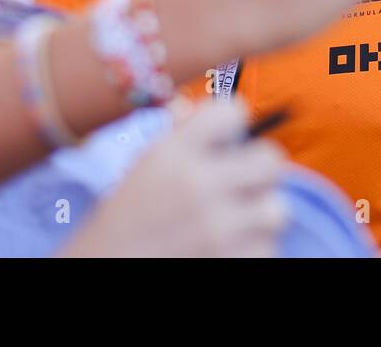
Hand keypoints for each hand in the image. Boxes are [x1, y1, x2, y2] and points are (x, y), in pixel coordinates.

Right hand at [60, 99, 286, 256]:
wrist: (105, 269)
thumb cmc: (128, 218)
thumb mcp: (146, 166)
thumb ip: (183, 135)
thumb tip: (223, 113)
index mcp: (173, 153)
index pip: (233, 111)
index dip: (234, 123)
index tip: (227, 140)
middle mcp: (197, 185)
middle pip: (272, 160)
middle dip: (260, 170)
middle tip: (246, 182)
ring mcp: (217, 229)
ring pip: (276, 209)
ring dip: (259, 216)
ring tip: (236, 222)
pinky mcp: (231, 264)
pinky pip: (268, 249)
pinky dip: (253, 250)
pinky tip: (229, 249)